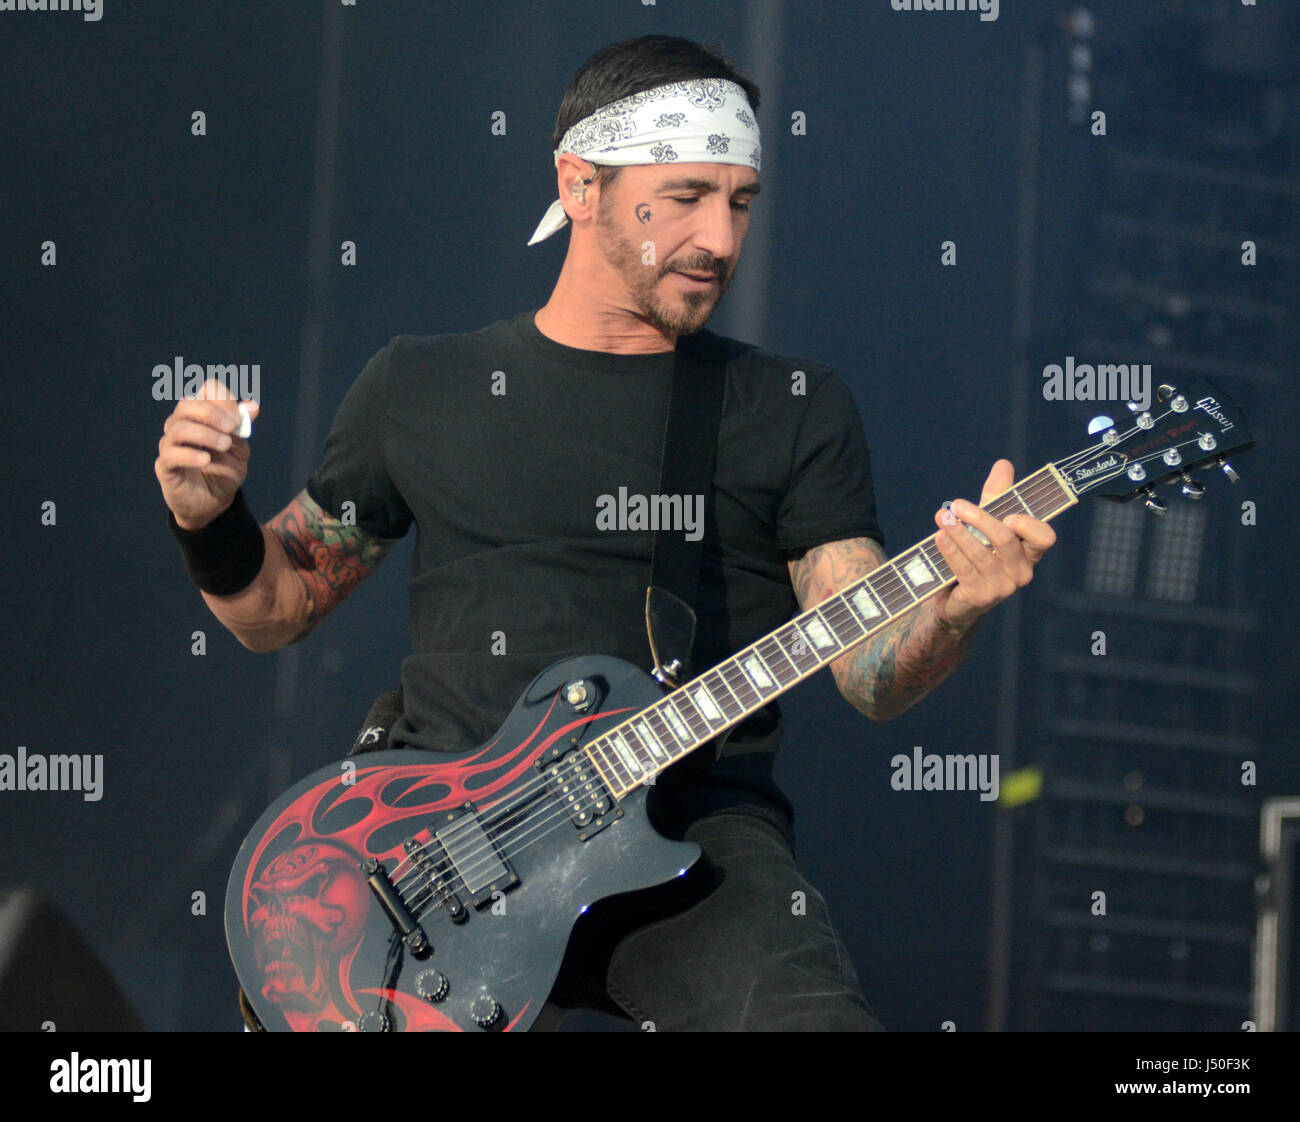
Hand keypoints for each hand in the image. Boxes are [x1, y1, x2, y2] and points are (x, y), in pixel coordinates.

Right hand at [154, 379, 259, 529]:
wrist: (214, 502)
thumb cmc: (224, 471)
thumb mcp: (239, 449)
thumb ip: (242, 428)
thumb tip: (253, 406)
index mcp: (201, 416)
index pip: (205, 392)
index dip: (222, 399)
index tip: (237, 417)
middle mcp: (181, 425)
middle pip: (186, 405)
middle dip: (211, 413)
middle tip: (231, 428)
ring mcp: (170, 444)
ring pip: (178, 428)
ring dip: (205, 433)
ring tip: (225, 445)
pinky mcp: (165, 465)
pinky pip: (171, 454)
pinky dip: (190, 454)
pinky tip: (206, 460)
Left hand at [929, 459, 1056, 630]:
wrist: (955, 597)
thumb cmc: (977, 553)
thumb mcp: (986, 523)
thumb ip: (996, 496)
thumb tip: (1003, 465)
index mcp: (1029, 551)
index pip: (1045, 538)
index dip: (1029, 526)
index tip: (1007, 514)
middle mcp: (1021, 571)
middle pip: (1006, 540)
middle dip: (980, 519)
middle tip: (957, 504)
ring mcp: (1002, 587)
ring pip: (981, 554)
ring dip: (958, 533)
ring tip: (942, 517)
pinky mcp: (980, 597)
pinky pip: (964, 570)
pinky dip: (951, 551)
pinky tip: (939, 537)